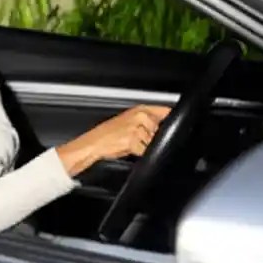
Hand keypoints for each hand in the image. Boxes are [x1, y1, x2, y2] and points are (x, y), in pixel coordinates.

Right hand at [56, 104, 171, 176]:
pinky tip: (130, 149)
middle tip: (137, 138)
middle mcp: (139, 117)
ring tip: (132, 143)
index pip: (165, 112)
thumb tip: (164, 122)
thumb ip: (147, 119)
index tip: (166, 125)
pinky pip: (146, 151)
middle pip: (161, 130)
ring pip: (154, 142)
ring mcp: (137, 129)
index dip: (169, 120)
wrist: (93, 143)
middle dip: (153, 137)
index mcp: (139, 109)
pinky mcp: (133, 141)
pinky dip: (140, 153)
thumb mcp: (127, 120)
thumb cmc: (107, 134)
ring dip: (145, 146)